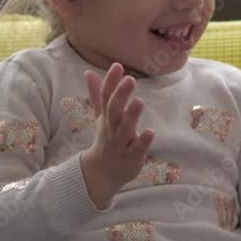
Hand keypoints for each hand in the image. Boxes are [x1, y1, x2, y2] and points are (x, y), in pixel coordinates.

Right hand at [79, 63, 154, 208]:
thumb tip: (89, 72)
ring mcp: (121, 142)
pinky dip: (143, 141)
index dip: (111, 82)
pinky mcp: (132, 156)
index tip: (117, 66)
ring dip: (131, 115)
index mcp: (106, 117)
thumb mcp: (100, 117)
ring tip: (139, 101)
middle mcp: (111, 128)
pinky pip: (137, 148)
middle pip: (113, 110)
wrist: (101, 173)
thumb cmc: (106, 140)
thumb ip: (98, 95)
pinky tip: (150, 132)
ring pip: (124, 128)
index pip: (106, 97)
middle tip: (130, 79)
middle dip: (120, 95)